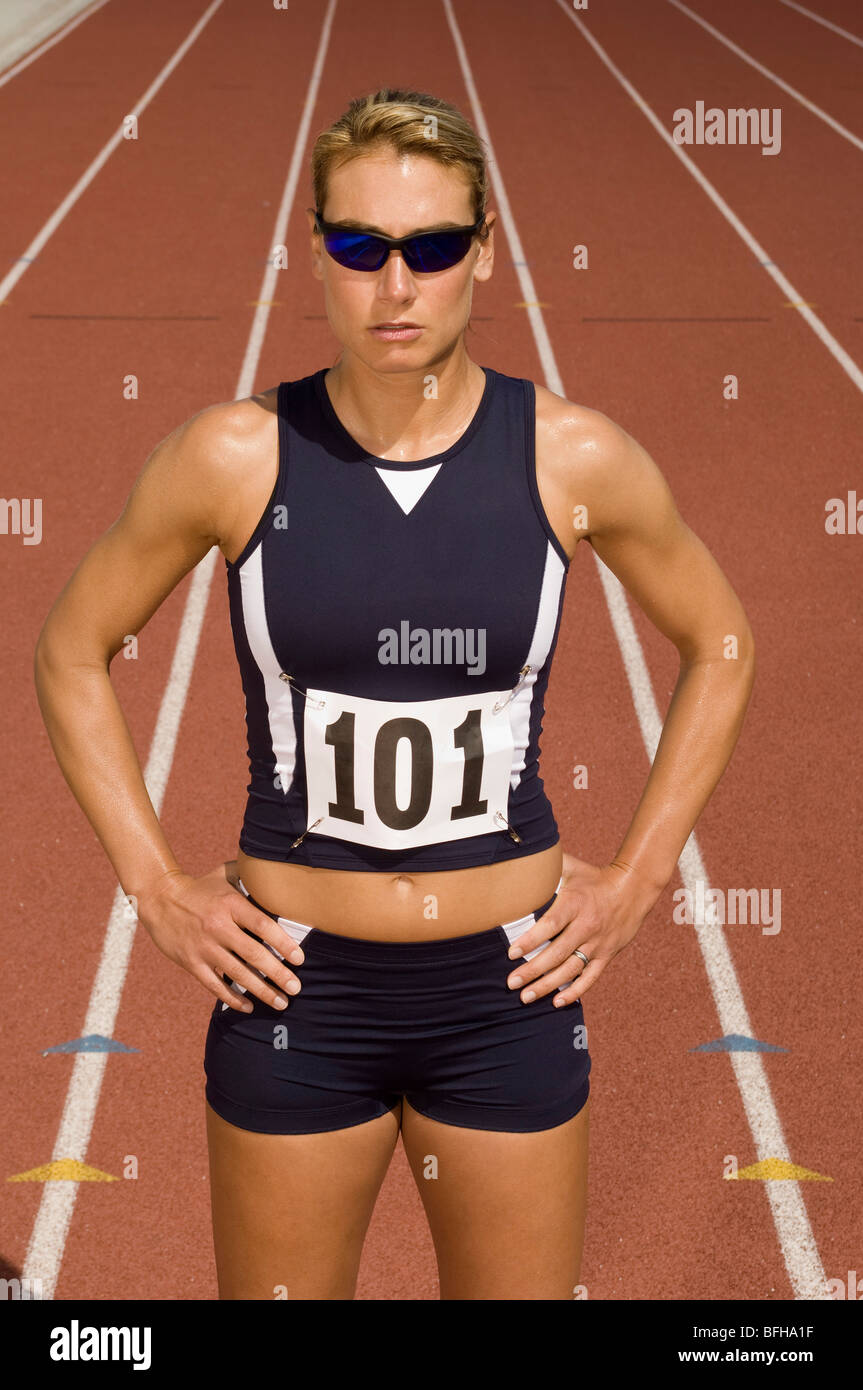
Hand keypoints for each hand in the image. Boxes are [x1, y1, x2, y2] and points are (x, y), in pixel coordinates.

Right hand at [135, 862, 304, 1012]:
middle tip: (296, 988)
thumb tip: (276, 875)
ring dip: (261, 991)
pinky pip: (214, 984)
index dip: (283, 943)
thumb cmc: (199, 888)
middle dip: (278, 974)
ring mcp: (204, 947)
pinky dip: (232, 998)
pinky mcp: (191, 962)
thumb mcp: (224, 874)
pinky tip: (248, 1006)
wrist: (159, 898)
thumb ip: (249, 875)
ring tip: (281, 1002)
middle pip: (254, 954)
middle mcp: (218, 926)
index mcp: (230, 904)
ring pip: (237, 974)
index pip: (263, 926)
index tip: (299, 959)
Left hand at [505, 854, 661, 1006]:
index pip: (551, 925)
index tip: (512, 953)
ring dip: (548, 985)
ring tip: (526, 996)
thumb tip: (522, 857)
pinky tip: (557, 1002)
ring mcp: (598, 943)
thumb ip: (548, 865)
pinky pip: (590, 977)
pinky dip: (575, 991)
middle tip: (511, 982)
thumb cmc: (595, 878)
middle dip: (533, 970)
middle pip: (557, 953)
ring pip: (571, 970)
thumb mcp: (572, 867)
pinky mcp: (607, 955)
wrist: (633, 889)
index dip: (531, 940)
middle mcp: (587, 926)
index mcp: (576, 904)